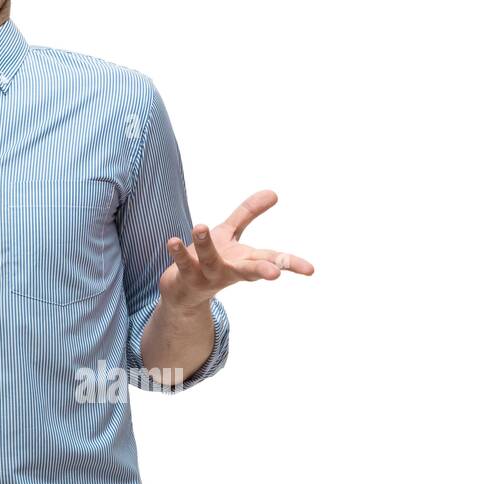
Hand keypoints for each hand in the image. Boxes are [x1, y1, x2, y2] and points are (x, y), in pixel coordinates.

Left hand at [160, 189, 314, 308]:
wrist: (183, 291)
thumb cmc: (213, 259)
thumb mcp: (231, 234)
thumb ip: (248, 214)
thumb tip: (274, 192)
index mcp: (245, 260)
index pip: (273, 261)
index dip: (292, 264)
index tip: (311, 270)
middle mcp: (230, 271)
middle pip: (249, 271)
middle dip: (262, 271)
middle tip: (275, 274)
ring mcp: (208, 276)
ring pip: (210, 261)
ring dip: (206, 244)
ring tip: (200, 225)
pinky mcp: (186, 277)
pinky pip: (183, 263)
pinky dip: (178, 253)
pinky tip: (172, 241)